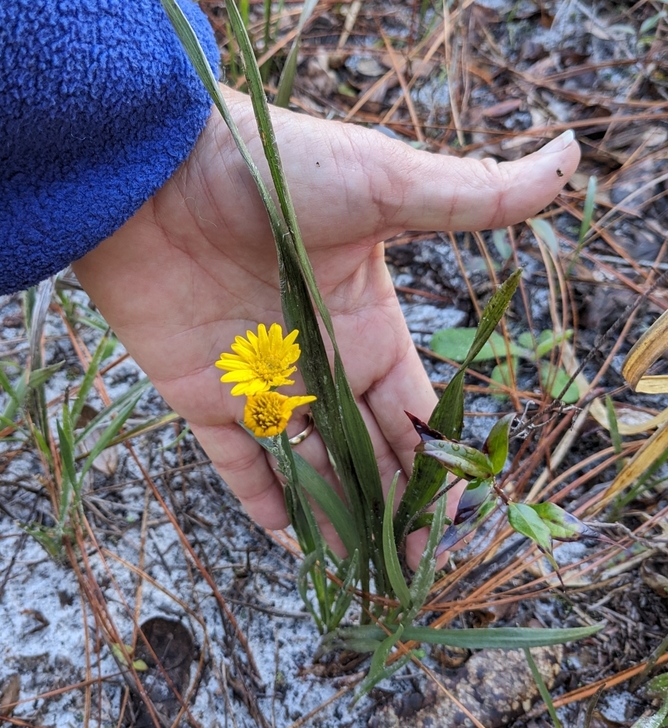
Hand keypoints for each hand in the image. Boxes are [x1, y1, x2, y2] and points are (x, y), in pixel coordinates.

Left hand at [74, 87, 578, 564]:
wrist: (156, 168)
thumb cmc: (273, 168)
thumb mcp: (383, 182)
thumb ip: (471, 197)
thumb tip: (571, 154)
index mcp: (367, 322)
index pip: (411, 407)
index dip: (434, 461)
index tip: (452, 515)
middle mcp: (317, 357)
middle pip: (365, 446)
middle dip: (392, 504)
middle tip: (411, 567)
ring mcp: (257, 380)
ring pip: (306, 464)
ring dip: (334, 514)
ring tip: (360, 573)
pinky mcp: (198, 393)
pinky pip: (233, 460)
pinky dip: (259, 497)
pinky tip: (288, 537)